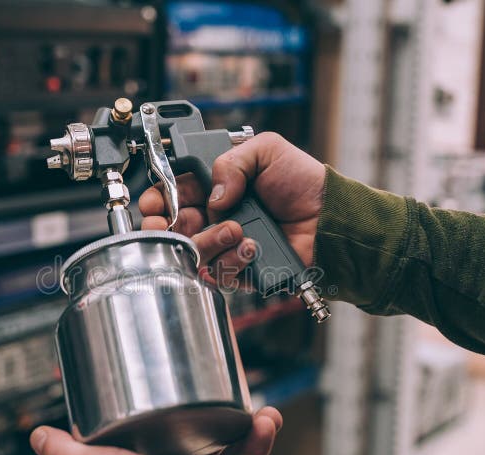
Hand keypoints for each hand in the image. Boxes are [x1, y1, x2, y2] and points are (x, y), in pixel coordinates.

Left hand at [30, 407, 282, 454]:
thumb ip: (64, 453)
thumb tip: (38, 435)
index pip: (143, 444)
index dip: (155, 419)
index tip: (168, 392)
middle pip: (188, 447)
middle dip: (205, 420)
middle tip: (215, 395)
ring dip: (238, 429)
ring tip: (247, 404)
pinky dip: (257, 445)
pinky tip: (263, 423)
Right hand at [139, 132, 325, 285]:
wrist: (329, 219)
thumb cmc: (304, 184)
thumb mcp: (266, 150)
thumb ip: (230, 161)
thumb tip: (211, 195)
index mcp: (213, 187)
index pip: (171, 195)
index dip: (158, 201)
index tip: (156, 204)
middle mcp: (214, 218)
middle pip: (171, 228)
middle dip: (172, 226)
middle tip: (186, 221)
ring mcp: (224, 245)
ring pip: (191, 253)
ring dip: (209, 241)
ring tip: (237, 229)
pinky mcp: (238, 269)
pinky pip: (217, 273)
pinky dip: (231, 260)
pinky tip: (252, 247)